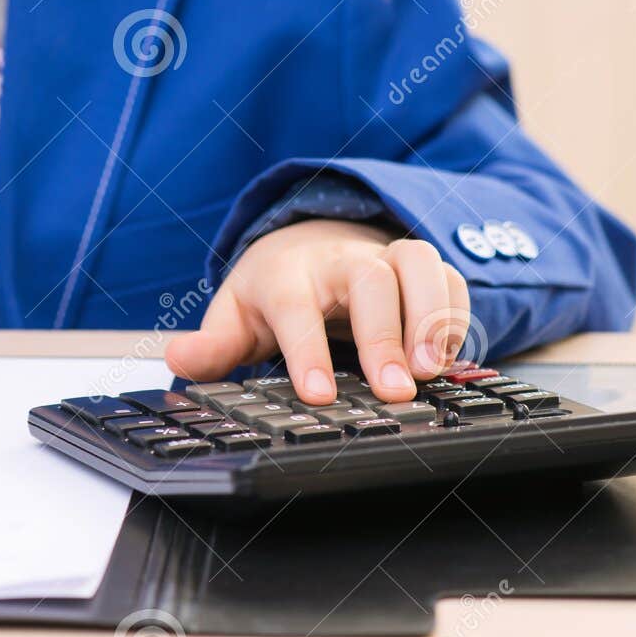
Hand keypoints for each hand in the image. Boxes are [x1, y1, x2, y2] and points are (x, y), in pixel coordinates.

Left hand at [165, 219, 469, 403]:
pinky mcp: (422, 268)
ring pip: (418, 266)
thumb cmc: (275, 289)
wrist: (308, 241)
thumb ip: (212, 344)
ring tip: (432, 372)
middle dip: (383, 335)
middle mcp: (340, 259)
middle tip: (394, 391)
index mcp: (288, 273)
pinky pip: (450, 280)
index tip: (318, 395)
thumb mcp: (236, 314)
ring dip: (430, 317)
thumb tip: (178, 361)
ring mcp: (385, 257)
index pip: (295, 306)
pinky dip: (457, 317)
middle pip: (367, 281)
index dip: (307, 349)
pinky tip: (452, 362)